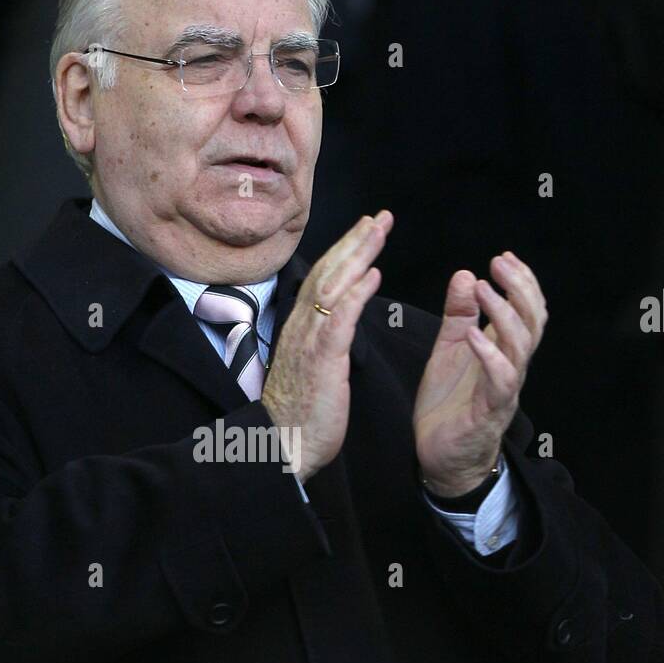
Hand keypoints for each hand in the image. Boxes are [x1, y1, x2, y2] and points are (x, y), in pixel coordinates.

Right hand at [262, 211, 391, 481]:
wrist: (284, 446)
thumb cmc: (300, 415)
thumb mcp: (311, 369)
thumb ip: (322, 342)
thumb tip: (336, 324)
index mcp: (300, 329)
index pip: (322, 280)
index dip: (343, 252)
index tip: (364, 230)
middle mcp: (301, 327)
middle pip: (328, 272)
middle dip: (354, 241)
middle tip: (379, 216)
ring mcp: (310, 340)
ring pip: (333, 285)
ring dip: (358, 254)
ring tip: (379, 229)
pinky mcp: (322, 359)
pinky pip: (339, 318)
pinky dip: (356, 292)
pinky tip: (373, 273)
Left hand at [414, 251, 546, 495]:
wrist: (441, 456)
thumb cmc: (449, 404)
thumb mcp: (448, 349)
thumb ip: (458, 314)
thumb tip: (465, 274)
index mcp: (503, 350)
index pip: (526, 310)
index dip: (521, 282)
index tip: (503, 257)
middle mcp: (511, 367)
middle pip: (532, 322)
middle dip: (519, 288)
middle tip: (499, 264)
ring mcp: (504, 389)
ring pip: (520, 347)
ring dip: (503, 314)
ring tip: (484, 288)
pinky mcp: (489, 412)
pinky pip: (500, 380)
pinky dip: (489, 355)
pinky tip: (474, 335)